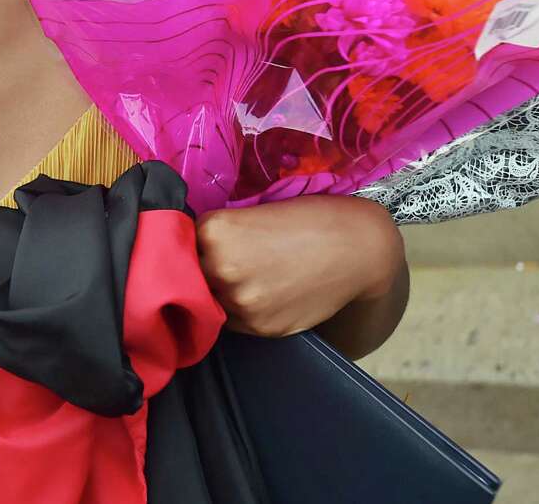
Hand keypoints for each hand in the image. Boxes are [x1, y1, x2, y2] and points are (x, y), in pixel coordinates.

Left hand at [197, 195, 404, 340]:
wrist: (357, 248)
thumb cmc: (309, 219)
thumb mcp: (252, 212)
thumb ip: (217, 233)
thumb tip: (189, 248)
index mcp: (215, 231)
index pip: (180, 241)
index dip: (191, 243)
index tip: (203, 243)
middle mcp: (221, 267)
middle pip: (189, 274)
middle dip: (200, 269)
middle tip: (224, 262)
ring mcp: (240, 301)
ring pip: (208, 301)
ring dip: (218, 293)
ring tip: (247, 277)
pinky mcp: (259, 326)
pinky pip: (232, 321)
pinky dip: (239, 310)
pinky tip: (262, 293)